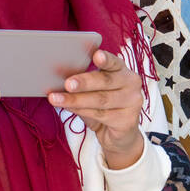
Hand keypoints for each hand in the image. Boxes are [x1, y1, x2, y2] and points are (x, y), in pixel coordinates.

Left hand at [47, 49, 144, 168]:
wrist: (118, 135)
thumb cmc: (103, 107)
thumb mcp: (94, 91)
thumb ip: (84, 84)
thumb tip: (60, 80)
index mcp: (122, 70)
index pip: (114, 62)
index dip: (106, 59)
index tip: (96, 55)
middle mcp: (131, 84)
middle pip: (106, 81)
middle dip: (84, 82)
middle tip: (67, 84)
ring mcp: (132, 102)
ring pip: (100, 100)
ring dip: (76, 100)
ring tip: (56, 99)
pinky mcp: (127, 120)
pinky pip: (100, 115)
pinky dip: (81, 111)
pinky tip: (68, 108)